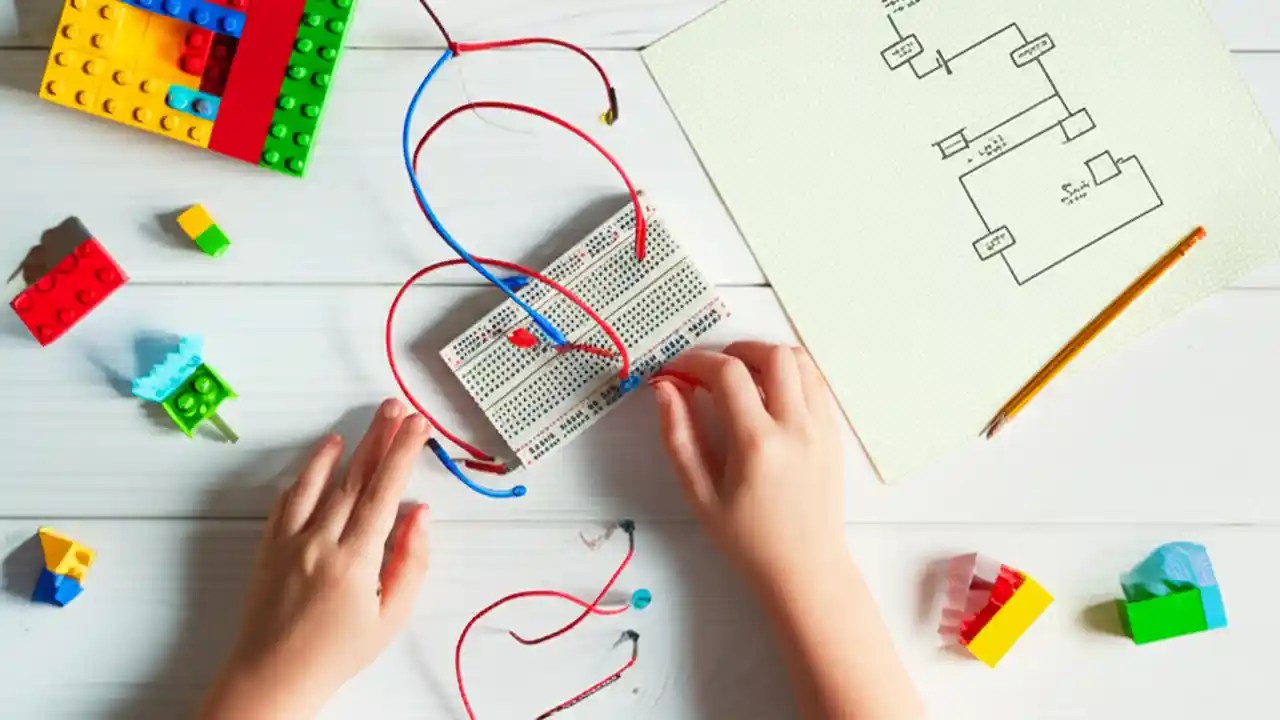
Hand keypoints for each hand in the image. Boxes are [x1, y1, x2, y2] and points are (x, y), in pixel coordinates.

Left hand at [201, 399, 432, 719]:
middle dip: (379, 439)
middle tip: (395, 410)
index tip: (416, 427)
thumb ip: (411, 563)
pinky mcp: (269, 546)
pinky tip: (321, 459)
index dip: (403, 454)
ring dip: (343, 449)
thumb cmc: (334, 655)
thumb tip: (420, 516)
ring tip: (361, 425)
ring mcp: (290, 541)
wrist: (273, 677)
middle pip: (355, 477)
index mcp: (355, 560)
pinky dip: (306, 474)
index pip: (385, 492)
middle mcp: (320, 543)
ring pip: (320, 482)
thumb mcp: (390, 617)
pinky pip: (288, 498)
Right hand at [652, 342, 844, 586]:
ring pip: (801, 361)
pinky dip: (792, 375)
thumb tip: (665, 390)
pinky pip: (817, 384)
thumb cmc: (747, 539)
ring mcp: (821, 428)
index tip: (680, 369)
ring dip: (768, 357)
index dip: (697, 361)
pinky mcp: (835, 434)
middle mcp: (796, 427)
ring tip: (745, 378)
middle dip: (737, 350)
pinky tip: (772, 396)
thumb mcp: (699, 494)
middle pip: (773, 354)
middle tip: (714, 370)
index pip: (728, 373)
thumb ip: (678, 437)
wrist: (804, 568)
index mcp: (757, 443)